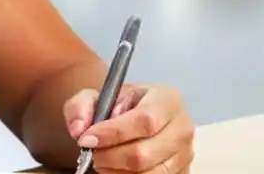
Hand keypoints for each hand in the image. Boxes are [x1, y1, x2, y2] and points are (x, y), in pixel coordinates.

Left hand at [63, 85, 194, 173]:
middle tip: (93, 154)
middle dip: (109, 157)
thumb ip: (81, 107)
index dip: (113, 133)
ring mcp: (184, 154)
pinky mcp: (180, 173)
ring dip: (116, 171)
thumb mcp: (96, 97)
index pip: (144, 120)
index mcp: (166, 99)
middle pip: (143, 153)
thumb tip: (79, 129)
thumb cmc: (118, 108)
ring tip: (104, 160)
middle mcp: (181, 127)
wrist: (132, 120)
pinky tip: (117, 169)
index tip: (87, 139)